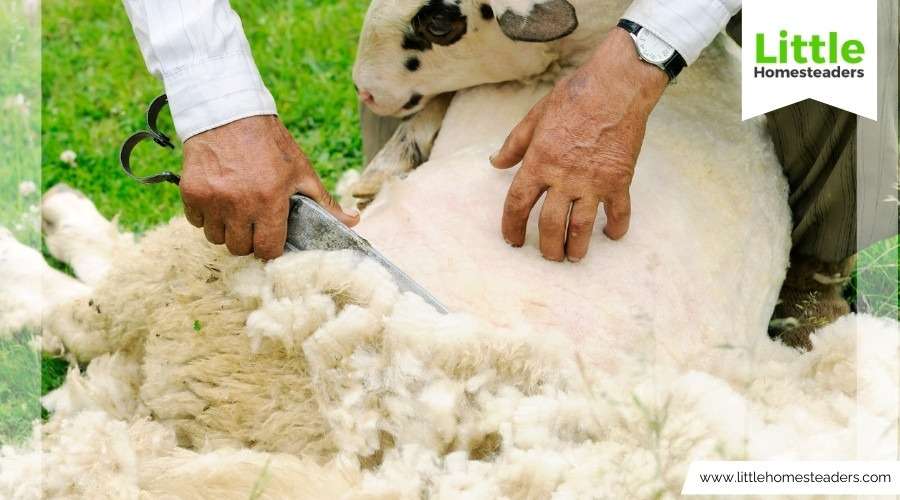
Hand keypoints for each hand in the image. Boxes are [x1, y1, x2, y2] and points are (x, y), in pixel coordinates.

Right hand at [180, 115, 358, 259]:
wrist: (229, 113)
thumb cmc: (271, 144)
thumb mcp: (301, 170)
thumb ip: (325, 201)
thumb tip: (354, 221)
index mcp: (269, 201)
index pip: (267, 250)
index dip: (270, 248)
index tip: (271, 238)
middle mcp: (238, 204)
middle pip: (239, 248)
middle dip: (248, 240)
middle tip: (253, 222)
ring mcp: (212, 200)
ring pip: (216, 238)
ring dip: (226, 230)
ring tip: (235, 210)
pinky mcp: (190, 193)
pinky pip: (196, 222)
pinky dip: (205, 216)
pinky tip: (218, 200)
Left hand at [490, 28, 667, 261]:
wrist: (617, 85)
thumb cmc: (574, 95)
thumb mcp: (535, 116)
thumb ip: (514, 144)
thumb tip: (495, 162)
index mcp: (539, 162)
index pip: (518, 204)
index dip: (511, 226)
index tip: (512, 240)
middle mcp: (564, 177)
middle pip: (550, 225)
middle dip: (547, 247)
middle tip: (549, 256)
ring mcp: (593, 181)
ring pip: (581, 227)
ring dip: (576, 247)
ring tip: (573, 257)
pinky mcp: (619, 180)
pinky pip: (618, 212)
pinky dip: (616, 228)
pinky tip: (611, 235)